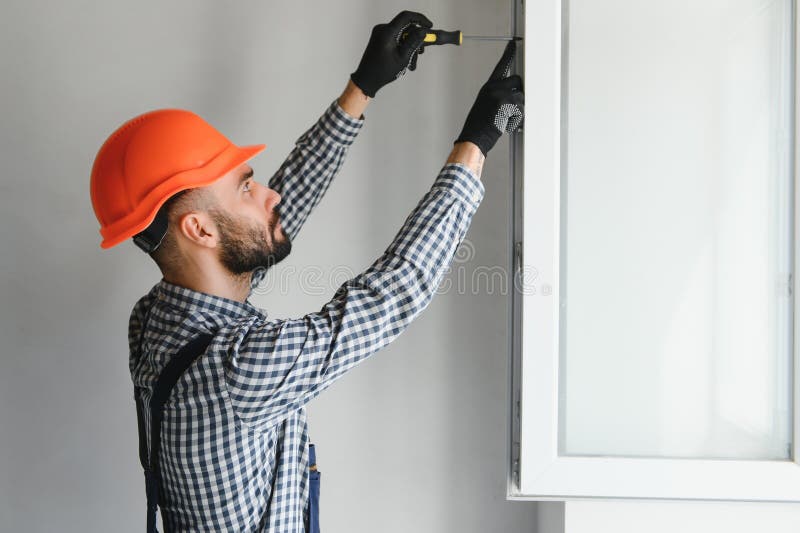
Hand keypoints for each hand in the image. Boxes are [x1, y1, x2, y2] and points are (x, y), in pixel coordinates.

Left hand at [350, 10, 432, 97]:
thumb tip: (423, 31)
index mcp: (387, 32)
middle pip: (405, 28)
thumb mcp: (403, 57)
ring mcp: (380, 34)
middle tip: (421, 52)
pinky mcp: (380, 38)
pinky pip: (396, 38)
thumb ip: (414, 42)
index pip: (406, 17)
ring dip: (409, 47)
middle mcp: (382, 29)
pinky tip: (405, 60)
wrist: (367, 79)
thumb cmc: (382, 71)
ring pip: (402, 35)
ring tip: (412, 63)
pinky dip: (402, 47)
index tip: (429, 25)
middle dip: (415, 40)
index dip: (420, 19)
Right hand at [454, 41, 523, 156]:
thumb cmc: (478, 125)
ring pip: (521, 98)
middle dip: (519, 93)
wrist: (474, 136)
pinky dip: (517, 119)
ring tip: (504, 119)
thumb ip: (497, 95)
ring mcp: (501, 94)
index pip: (500, 67)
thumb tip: (514, 94)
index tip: (513, 45)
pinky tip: (505, 124)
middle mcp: (494, 87)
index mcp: (488, 87)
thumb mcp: (485, 104)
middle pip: (518, 81)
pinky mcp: (507, 103)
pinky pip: (521, 110)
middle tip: (512, 106)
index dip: (508, 55)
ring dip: (518, 110)